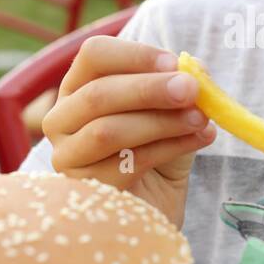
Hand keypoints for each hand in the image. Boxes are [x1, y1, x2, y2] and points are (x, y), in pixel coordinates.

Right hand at [40, 36, 216, 228]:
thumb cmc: (157, 151)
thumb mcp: (170, 111)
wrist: (155, 208)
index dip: (135, 55)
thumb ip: (178, 86)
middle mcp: (62, 120)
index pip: (94, 55)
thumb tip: (194, 67)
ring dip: (161, 121)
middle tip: (191, 89)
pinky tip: (199, 139)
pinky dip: (169, 148)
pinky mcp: (86, 191)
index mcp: (79, 87)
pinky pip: (126, 164)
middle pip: (98, 95)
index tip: (175, 63)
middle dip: (149, 89)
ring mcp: (68, 158)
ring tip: (201, 119)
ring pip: (108, 131)